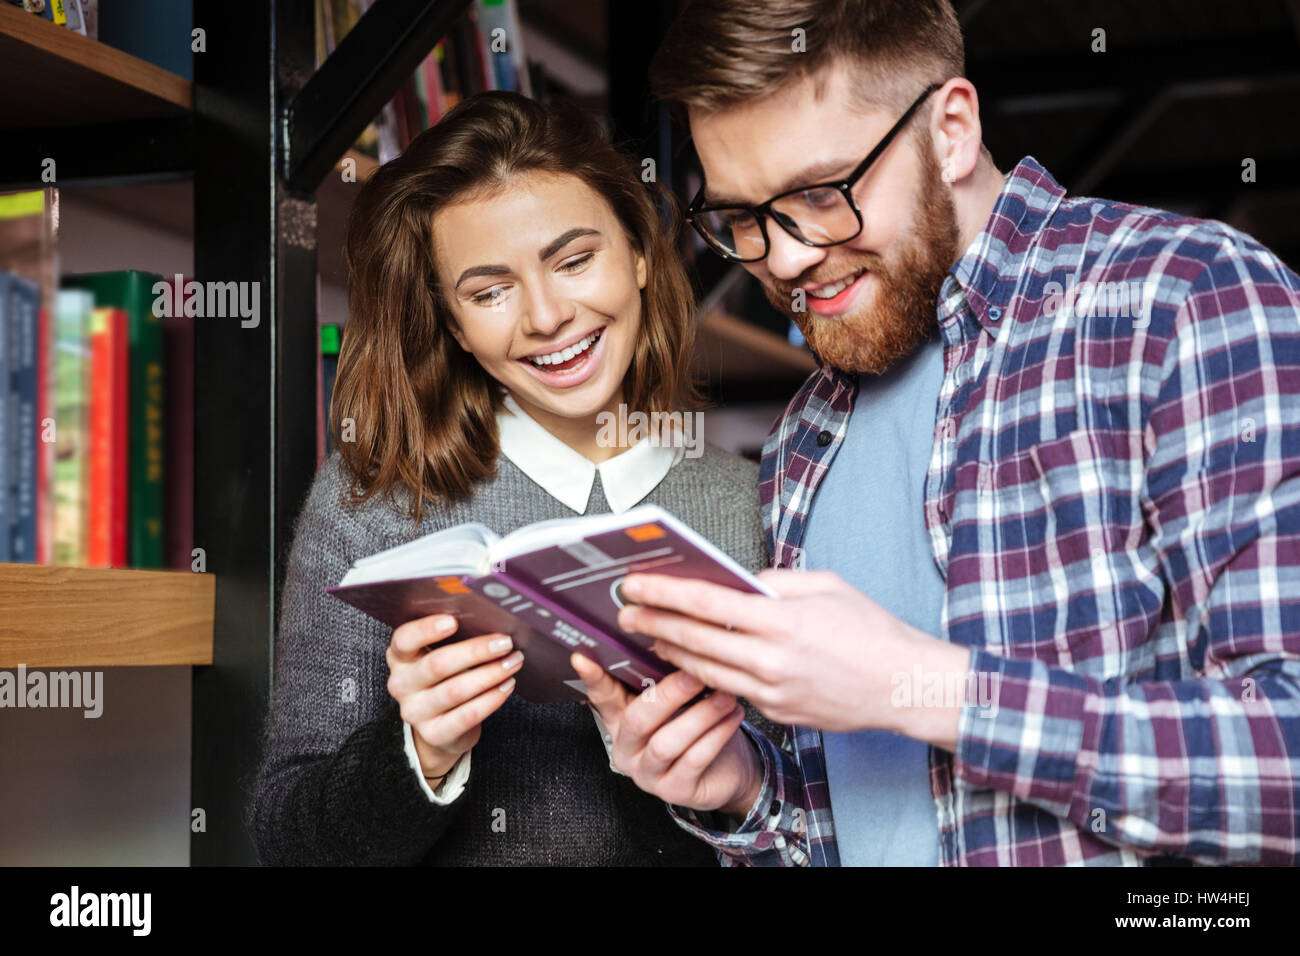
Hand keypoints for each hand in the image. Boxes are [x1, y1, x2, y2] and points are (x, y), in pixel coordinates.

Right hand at [385, 614, 520, 777]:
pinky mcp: (434, 734)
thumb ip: (454, 637)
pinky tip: (507, 685)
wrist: (439, 725)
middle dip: (475, 651)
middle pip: (437, 664)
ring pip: (456, 690)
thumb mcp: (438, 654)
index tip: (454, 621)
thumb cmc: (444, 678)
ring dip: (490, 674)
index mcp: (400, 657)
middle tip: (505, 643)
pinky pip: (468, 715)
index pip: (404, 640)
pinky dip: (492, 698)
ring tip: (513, 663)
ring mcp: (415, 712)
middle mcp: (401, 684)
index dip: (426, 629)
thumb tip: (491, 620)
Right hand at [570, 653, 762, 818]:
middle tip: (695, 674)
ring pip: (666, 743)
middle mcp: (626, 748)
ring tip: (726, 696)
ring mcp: (647, 774)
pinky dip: (716, 735)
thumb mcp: (679, 696)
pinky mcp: (673, 791)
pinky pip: (693, 760)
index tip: (582, 657)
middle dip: (669, 694)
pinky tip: (733, 716)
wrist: (728, 768)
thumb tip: (670, 637)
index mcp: (620, 719)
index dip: (592, 678)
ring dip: (700, 716)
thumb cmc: (699, 722)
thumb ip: (665, 672)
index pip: (601, 696)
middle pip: (638, 719)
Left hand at [616, 569, 971, 747]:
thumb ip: (777, 581)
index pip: (706, 603)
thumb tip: (739, 580)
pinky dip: (703, 674)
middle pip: (695, 639)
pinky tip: (688, 661)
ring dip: (670, 652)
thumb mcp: (827, 586)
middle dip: (653, 623)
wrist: (904, 687)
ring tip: (648, 636)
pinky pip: (730, 690)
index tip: (635, 585)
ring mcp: (771, 691)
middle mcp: (770, 659)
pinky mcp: (776, 712)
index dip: (664, 593)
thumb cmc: (871, 630)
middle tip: (625, 612)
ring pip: (704, 670)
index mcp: (782, 620)